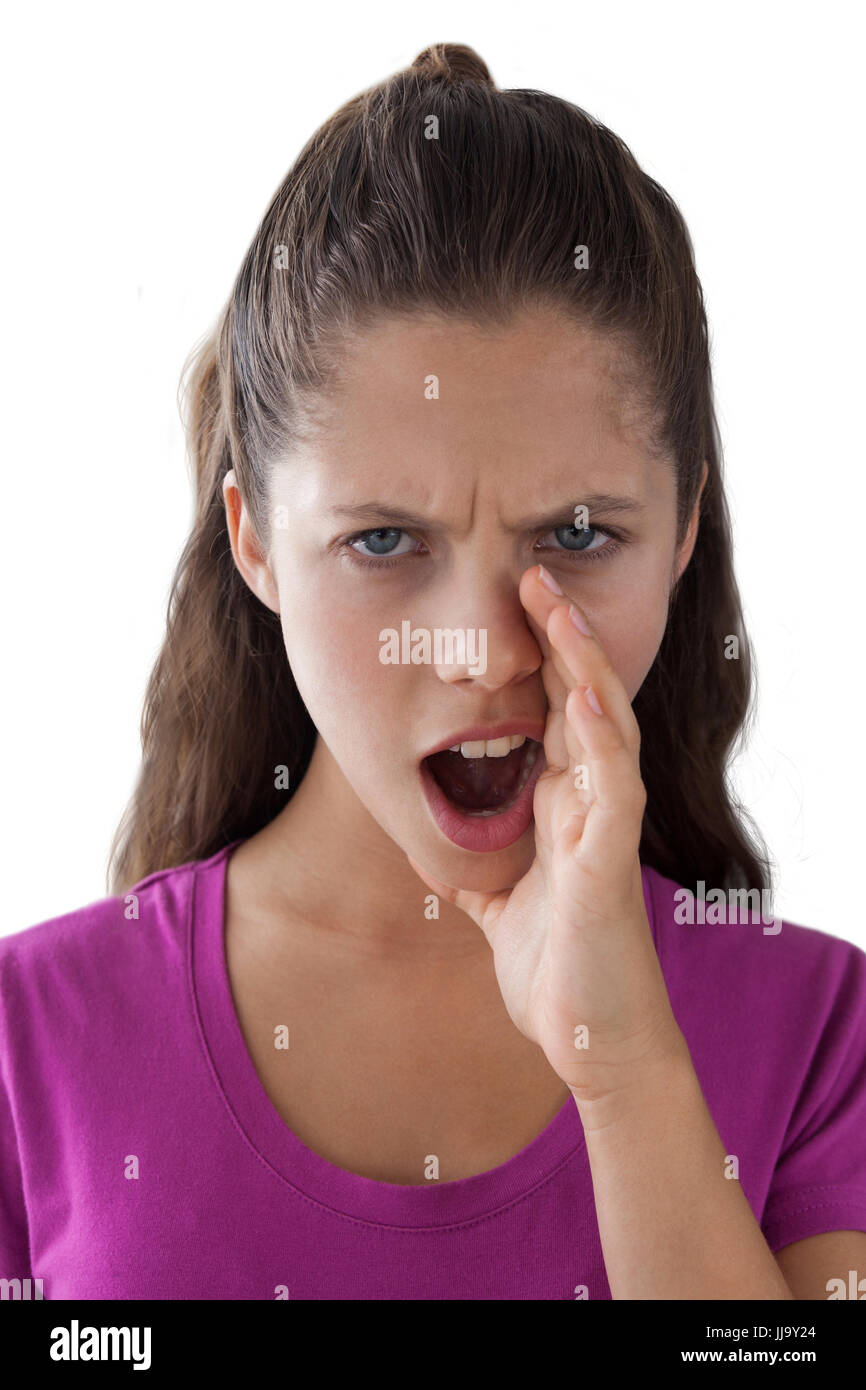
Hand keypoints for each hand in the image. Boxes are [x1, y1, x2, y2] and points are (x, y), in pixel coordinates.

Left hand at [407, 563, 685, 1116]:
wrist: (594, 1040)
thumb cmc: (556, 969)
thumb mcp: (495, 902)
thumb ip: (470, 863)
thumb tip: (423, 838)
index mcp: (563, 805)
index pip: (555, 713)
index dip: (539, 657)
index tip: (513, 603)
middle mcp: (591, 805)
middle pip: (583, 701)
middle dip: (561, 638)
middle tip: (534, 575)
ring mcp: (605, 829)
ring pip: (605, 729)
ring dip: (583, 666)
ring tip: (558, 609)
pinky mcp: (610, 864)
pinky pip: (612, 791)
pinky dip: (600, 741)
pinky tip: (583, 698)